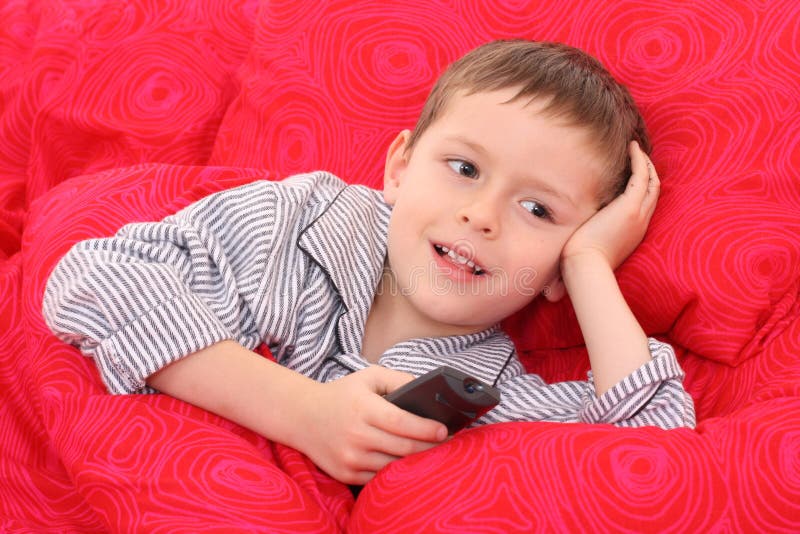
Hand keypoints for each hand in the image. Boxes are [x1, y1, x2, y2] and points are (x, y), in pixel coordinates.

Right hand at [294, 366, 447, 484]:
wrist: (303, 416)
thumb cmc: (342, 395)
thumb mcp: (369, 377)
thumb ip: (399, 380)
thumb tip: (427, 390)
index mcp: (363, 409)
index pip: (401, 422)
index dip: (426, 429)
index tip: (444, 430)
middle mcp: (356, 435)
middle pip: (403, 448)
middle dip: (429, 447)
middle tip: (445, 443)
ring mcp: (350, 458)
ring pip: (394, 466)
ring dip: (415, 462)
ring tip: (430, 453)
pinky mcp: (346, 474)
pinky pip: (379, 478)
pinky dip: (394, 472)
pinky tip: (405, 463)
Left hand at [562, 141, 659, 270]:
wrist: (587, 267)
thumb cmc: (585, 260)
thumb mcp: (595, 243)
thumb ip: (596, 231)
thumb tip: (581, 227)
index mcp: (634, 230)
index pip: (646, 203)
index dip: (644, 186)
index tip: (635, 172)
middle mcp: (641, 221)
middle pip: (653, 190)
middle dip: (649, 171)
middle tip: (639, 155)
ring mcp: (638, 213)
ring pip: (651, 181)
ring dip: (645, 162)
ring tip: (635, 147)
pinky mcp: (630, 206)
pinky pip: (641, 176)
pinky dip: (639, 160)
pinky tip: (632, 148)